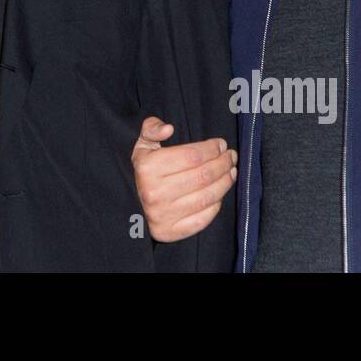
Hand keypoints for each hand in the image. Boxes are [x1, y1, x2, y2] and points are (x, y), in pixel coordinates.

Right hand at [132, 117, 236, 242]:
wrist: (128, 204)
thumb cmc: (142, 171)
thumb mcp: (142, 146)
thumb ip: (152, 129)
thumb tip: (169, 129)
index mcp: (148, 168)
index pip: (192, 156)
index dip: (212, 149)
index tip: (222, 144)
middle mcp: (155, 193)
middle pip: (202, 176)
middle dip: (223, 163)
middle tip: (231, 157)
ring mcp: (163, 215)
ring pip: (206, 197)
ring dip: (225, 183)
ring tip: (231, 172)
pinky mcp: (169, 232)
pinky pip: (202, 219)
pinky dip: (215, 206)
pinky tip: (220, 194)